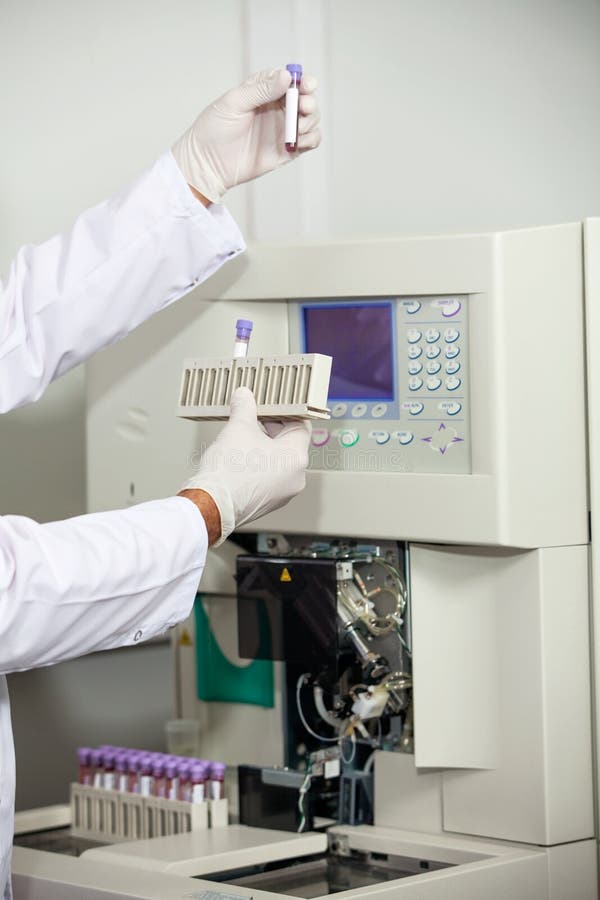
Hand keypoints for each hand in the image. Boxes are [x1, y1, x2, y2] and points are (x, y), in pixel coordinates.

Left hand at [172, 68, 320, 202]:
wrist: (208, 163)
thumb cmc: (214, 129)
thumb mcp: (235, 102)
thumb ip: (261, 90)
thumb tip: (286, 77)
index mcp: (264, 90)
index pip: (290, 79)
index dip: (302, 80)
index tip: (305, 85)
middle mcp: (277, 107)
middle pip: (305, 98)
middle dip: (310, 101)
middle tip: (304, 108)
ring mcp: (283, 128)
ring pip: (311, 119)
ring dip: (312, 121)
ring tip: (298, 129)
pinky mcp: (287, 150)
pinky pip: (310, 141)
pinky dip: (312, 139)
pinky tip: (299, 142)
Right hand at [179, 387, 310, 544]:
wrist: (211, 506)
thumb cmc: (228, 473)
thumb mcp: (238, 428)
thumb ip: (245, 407)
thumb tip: (244, 396)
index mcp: (296, 459)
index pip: (301, 426)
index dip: (285, 411)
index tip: (272, 405)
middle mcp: (295, 478)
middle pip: (289, 443)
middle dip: (270, 427)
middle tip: (254, 415)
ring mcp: (282, 493)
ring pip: (278, 460)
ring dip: (263, 445)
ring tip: (243, 435)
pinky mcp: (267, 502)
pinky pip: (269, 476)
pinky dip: (258, 463)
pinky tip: (240, 456)